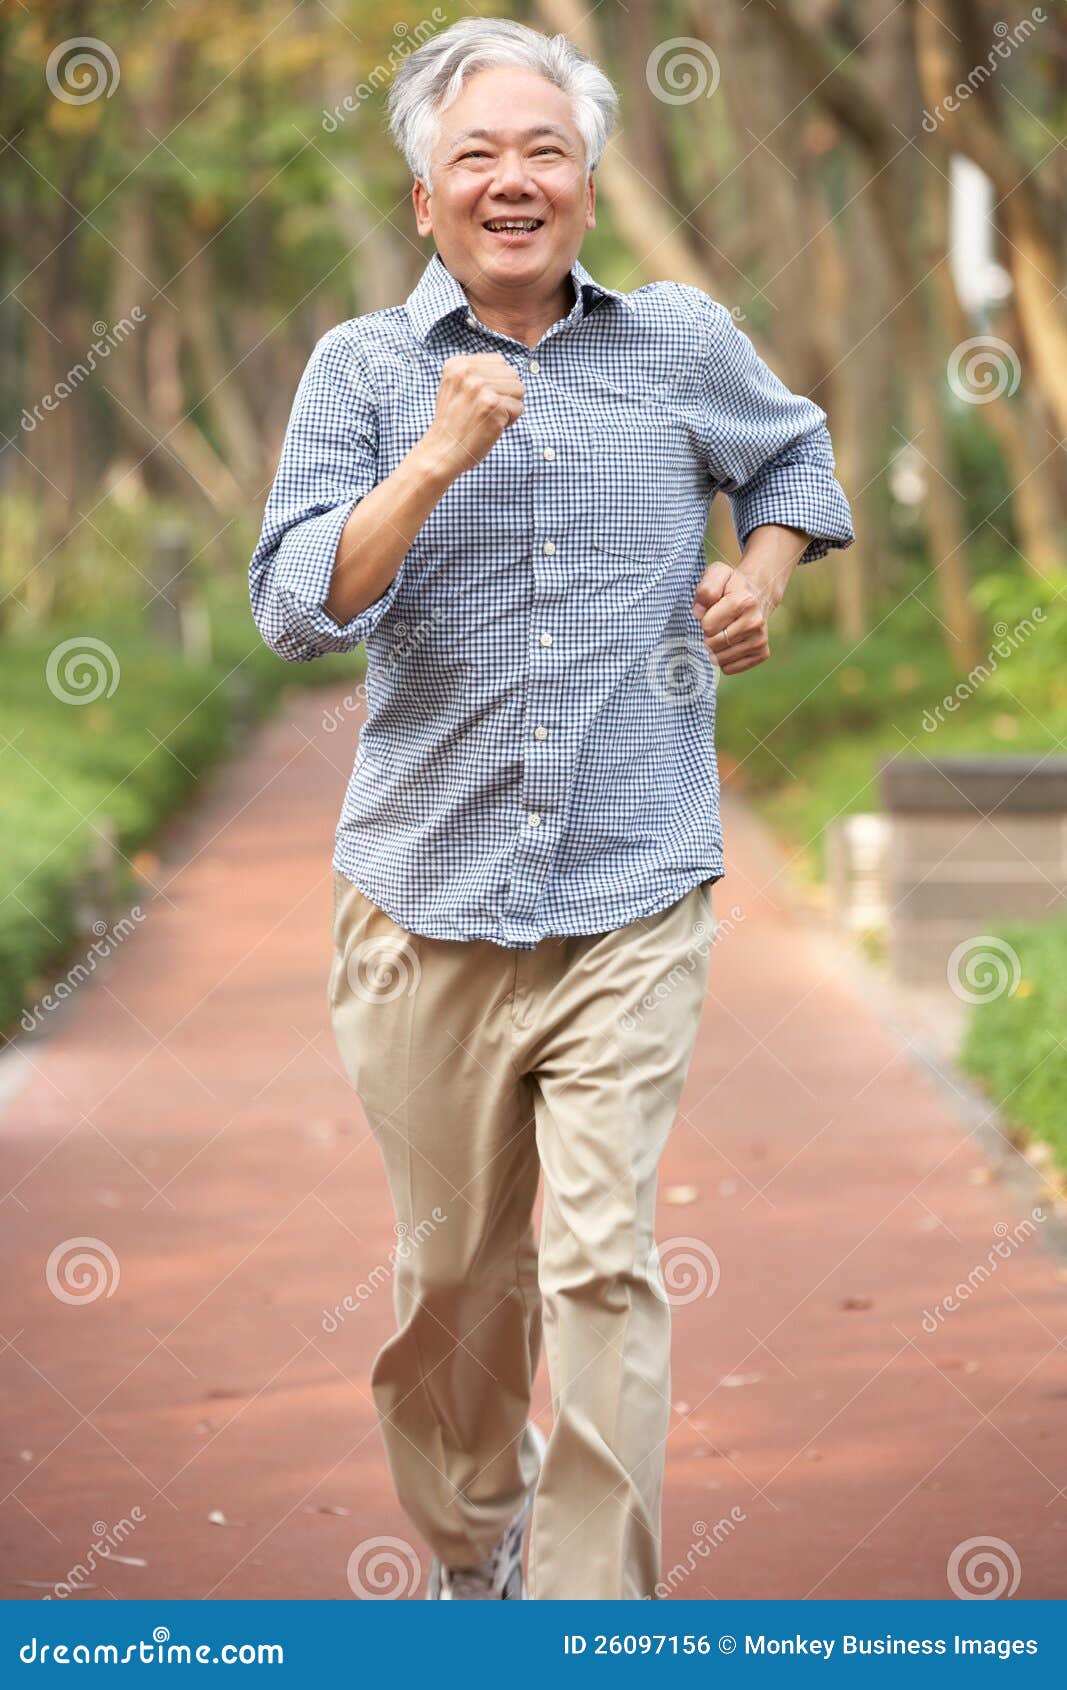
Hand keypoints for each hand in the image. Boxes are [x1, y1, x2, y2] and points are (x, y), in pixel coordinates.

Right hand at [422, 353, 524, 479]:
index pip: (499, 361)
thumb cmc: (452, 423)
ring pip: (519, 389)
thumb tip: (506, 367)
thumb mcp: (454, 387)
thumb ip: (475, 373)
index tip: (481, 398)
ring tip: (489, 417)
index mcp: (457, 364)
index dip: (497, 382)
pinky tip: (491, 426)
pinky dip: (510, 421)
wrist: (442, 451)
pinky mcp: (492, 406)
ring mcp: (480, 388)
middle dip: (505, 394)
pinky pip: (519, 408)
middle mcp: (468, 372)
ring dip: (509, 407)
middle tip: (486, 410)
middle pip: (512, 374)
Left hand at [691, 560, 773, 674]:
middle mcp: (755, 622)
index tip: (712, 611)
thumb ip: (705, 588)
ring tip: (724, 632)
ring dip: (715, 648)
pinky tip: (730, 644)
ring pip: (720, 659)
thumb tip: (698, 613)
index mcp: (743, 601)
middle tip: (717, 623)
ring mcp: (760, 640)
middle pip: (712, 644)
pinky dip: (724, 659)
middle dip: (708, 635)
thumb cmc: (732, 586)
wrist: (759, 594)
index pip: (708, 626)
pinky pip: (729, 668)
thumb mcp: (717, 574)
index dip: (704, 620)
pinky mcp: (762, 653)